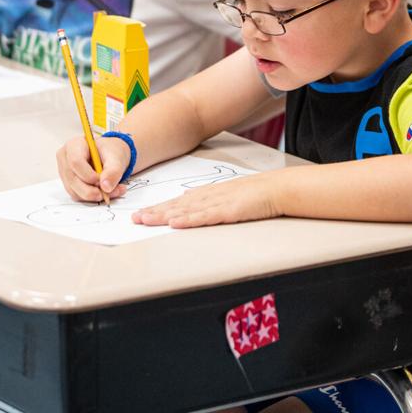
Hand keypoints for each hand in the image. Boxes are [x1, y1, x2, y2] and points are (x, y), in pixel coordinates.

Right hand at [56, 133, 132, 202]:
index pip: (75, 162)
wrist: (110, 156)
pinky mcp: (69, 185)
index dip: (88, 175)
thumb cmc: (110, 152)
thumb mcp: (116, 157)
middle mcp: (65, 159)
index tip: (102, 180)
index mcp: (74, 145)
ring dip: (93, 196)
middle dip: (91, 190)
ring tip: (112, 191)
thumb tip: (106, 187)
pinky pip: (78, 196)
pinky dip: (92, 198)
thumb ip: (113, 171)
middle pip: (72, 179)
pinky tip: (106, 193)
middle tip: (107, 192)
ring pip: (74, 191)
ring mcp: (65, 173)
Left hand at [131, 174, 279, 227]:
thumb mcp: (230, 198)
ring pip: (186, 211)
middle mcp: (209, 196)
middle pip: (177, 206)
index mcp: (209, 194)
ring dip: (164, 216)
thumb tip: (196, 211)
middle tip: (134, 219)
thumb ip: (213, 204)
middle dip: (154, 212)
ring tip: (146, 221)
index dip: (159, 208)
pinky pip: (205, 217)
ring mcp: (218, 203)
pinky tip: (175, 223)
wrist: (276, 189)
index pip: (179, 203)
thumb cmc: (257, 195)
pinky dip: (189, 220)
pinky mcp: (228, 211)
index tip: (142, 214)